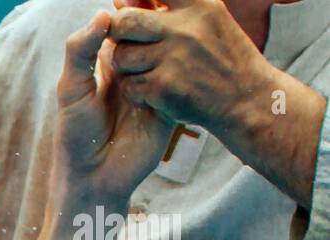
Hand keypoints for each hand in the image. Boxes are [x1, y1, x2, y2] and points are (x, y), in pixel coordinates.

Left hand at [54, 11, 174, 201]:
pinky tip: (153, 97)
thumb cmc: (76, 132)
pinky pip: (176, 81)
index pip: (124, 24)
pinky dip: (168, 82)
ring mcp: (154, 85)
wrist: (95, 176)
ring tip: (133, 86)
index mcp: (107, 60)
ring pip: (165, 54)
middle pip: (149, 34)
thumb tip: (104, 14)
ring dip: (157, 58)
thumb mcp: (71, 88)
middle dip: (147, 33)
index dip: (130, 14)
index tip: (134, 10)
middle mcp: (133, 69)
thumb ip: (80, 50)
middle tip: (136, 47)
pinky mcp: (169, 104)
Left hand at [108, 0, 274, 133]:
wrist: (249, 100)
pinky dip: (137, 92)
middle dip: (119, 34)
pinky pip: (128, 86)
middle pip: (122, 22)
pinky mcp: (164, 88)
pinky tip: (156, 93)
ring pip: (120, 57)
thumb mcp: (206, 21)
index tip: (131, 9)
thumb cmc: (221, 57)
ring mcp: (174, 58)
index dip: (133, 3)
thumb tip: (119, 0)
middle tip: (131, 46)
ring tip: (148, 72)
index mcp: (198, 5)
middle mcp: (184, 28)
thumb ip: (165, 8)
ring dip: (127, 68)